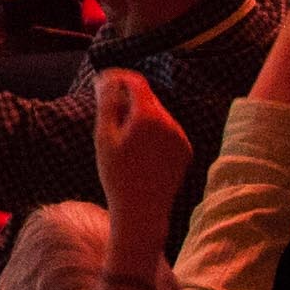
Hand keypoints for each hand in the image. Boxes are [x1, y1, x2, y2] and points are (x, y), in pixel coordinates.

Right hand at [88, 68, 194, 244]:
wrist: (142, 211)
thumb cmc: (117, 175)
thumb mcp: (104, 137)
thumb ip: (107, 102)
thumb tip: (106, 78)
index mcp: (148, 116)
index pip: (136, 82)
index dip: (120, 78)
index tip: (106, 83)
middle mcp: (169, 122)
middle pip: (147, 98)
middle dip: (129, 102)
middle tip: (110, 121)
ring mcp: (180, 137)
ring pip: (158, 115)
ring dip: (141, 118)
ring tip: (124, 144)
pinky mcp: (185, 150)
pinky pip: (167, 131)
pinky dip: (154, 133)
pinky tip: (141, 155)